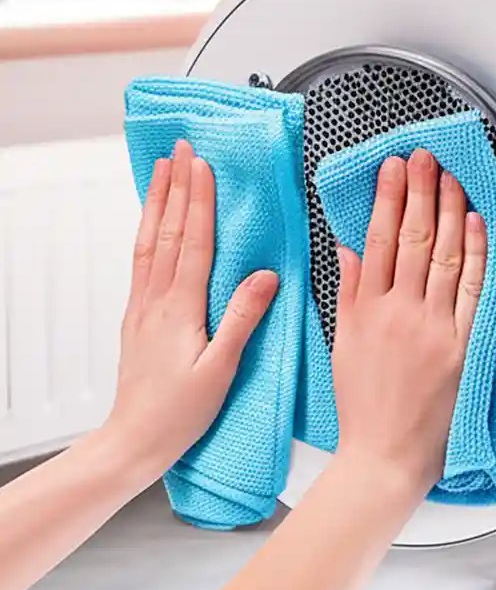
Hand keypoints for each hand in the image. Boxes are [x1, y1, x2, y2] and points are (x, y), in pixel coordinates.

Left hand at [107, 140, 278, 474]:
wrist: (134, 438)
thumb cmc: (180, 411)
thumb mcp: (221, 368)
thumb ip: (243, 318)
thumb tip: (266, 276)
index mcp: (180, 308)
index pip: (192, 242)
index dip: (199, 202)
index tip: (203, 167)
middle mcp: (156, 300)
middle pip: (168, 231)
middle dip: (177, 187)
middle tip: (182, 150)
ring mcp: (142, 306)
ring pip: (149, 241)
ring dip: (157, 201)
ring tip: (162, 169)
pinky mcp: (137, 316)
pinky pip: (141, 260)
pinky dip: (148, 230)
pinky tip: (152, 221)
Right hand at [330, 149, 486, 495]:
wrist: (384, 456)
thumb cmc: (363, 407)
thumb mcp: (342, 344)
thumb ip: (348, 293)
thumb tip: (350, 249)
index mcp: (366, 310)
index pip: (377, 240)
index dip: (387, 198)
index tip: (393, 168)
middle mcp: (400, 313)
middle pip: (412, 239)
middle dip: (420, 192)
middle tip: (425, 158)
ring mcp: (433, 328)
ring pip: (444, 256)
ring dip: (451, 212)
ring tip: (452, 178)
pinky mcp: (461, 346)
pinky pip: (473, 290)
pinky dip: (478, 254)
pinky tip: (479, 224)